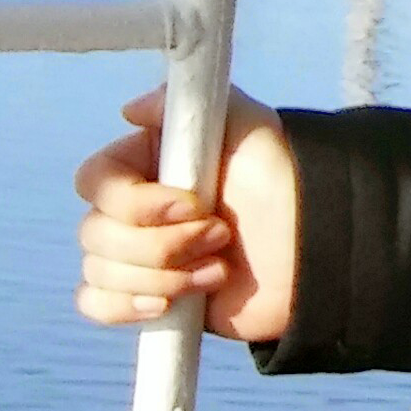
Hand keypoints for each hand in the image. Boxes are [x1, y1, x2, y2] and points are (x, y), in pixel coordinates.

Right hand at [73, 86, 299, 343]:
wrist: (317, 246)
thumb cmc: (283, 179)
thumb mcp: (247, 125)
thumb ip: (190, 103)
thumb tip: (129, 111)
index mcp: (144, 166)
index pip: (93, 181)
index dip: (135, 202)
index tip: (193, 203)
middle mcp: (132, 210)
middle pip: (94, 233)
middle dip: (164, 244)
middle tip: (222, 234)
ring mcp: (136, 254)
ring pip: (99, 272)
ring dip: (164, 277)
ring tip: (220, 267)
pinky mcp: (146, 295)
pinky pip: (97, 305)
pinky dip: (127, 307)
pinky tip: (171, 305)